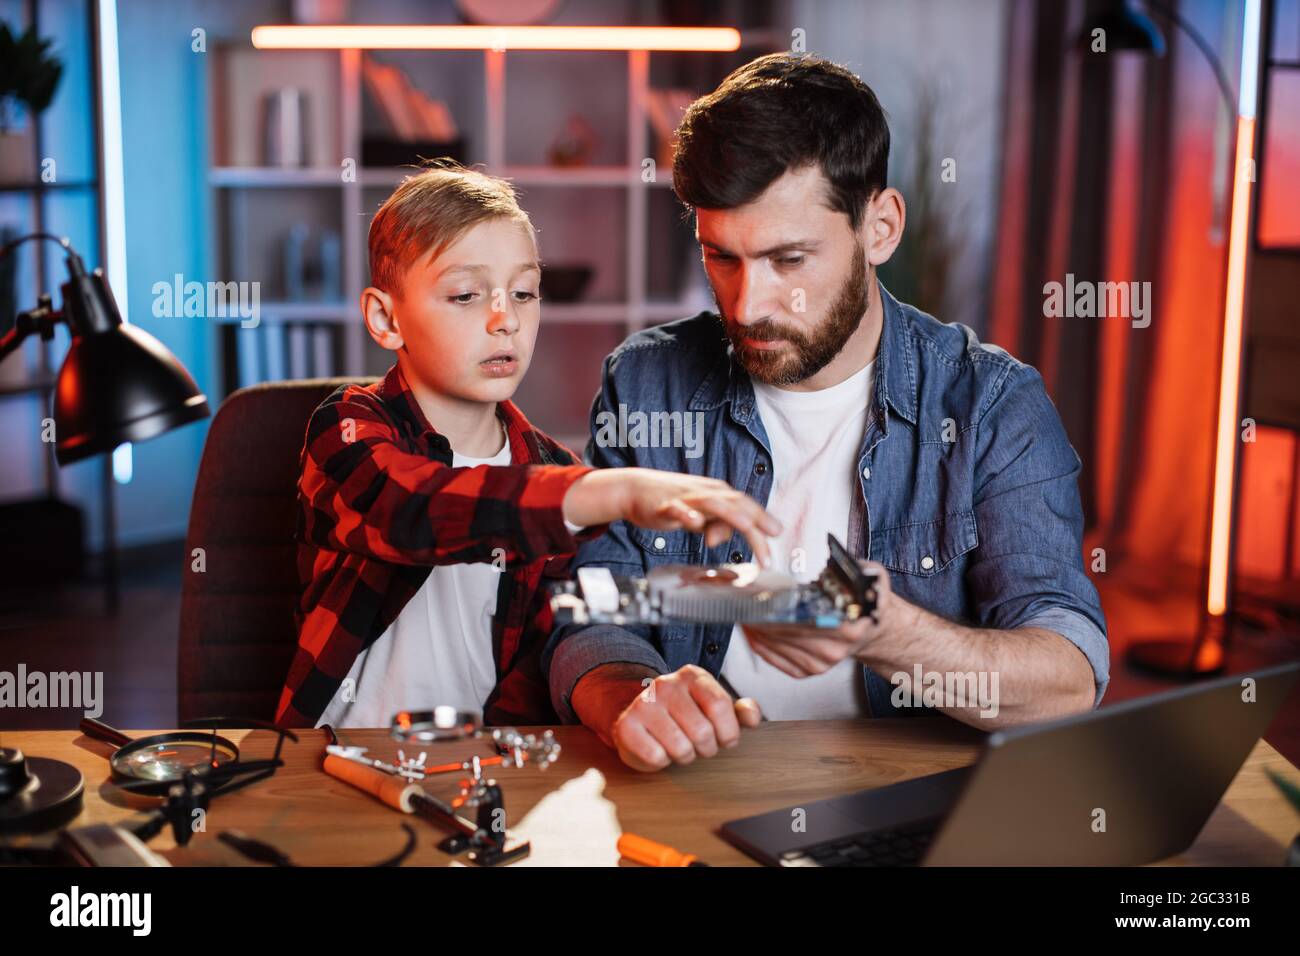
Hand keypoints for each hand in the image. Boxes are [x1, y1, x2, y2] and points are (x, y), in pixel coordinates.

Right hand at [563, 468, 781, 565]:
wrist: (635, 490)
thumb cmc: (671, 502)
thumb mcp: (699, 516)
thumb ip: (714, 526)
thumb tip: (723, 539)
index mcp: (717, 494)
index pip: (746, 505)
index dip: (762, 518)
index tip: (777, 534)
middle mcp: (706, 492)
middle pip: (736, 505)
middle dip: (754, 525)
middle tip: (765, 551)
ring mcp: (686, 497)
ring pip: (713, 503)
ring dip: (730, 516)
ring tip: (746, 527)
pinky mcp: (665, 504)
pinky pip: (678, 509)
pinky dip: (687, 514)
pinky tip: (695, 523)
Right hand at [572, 663, 762, 771]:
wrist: (640, 718)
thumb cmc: (685, 717)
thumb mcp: (716, 710)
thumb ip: (740, 712)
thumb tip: (752, 715)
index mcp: (693, 675)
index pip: (721, 706)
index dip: (728, 732)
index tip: (724, 739)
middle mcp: (666, 683)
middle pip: (702, 731)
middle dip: (706, 749)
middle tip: (698, 746)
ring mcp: (643, 703)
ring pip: (680, 747)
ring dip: (684, 757)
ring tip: (679, 748)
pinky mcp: (626, 725)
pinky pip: (656, 757)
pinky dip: (662, 762)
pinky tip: (658, 749)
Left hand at [741, 562, 902, 675]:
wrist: (876, 629)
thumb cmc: (869, 601)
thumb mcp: (870, 577)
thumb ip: (852, 568)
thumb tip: (833, 558)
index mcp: (848, 626)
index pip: (803, 618)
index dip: (776, 608)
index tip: (757, 596)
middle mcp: (833, 649)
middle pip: (784, 633)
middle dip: (758, 615)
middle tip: (740, 599)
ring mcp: (820, 663)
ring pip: (777, 647)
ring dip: (754, 629)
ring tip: (741, 610)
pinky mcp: (809, 670)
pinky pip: (777, 660)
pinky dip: (760, 645)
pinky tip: (750, 630)